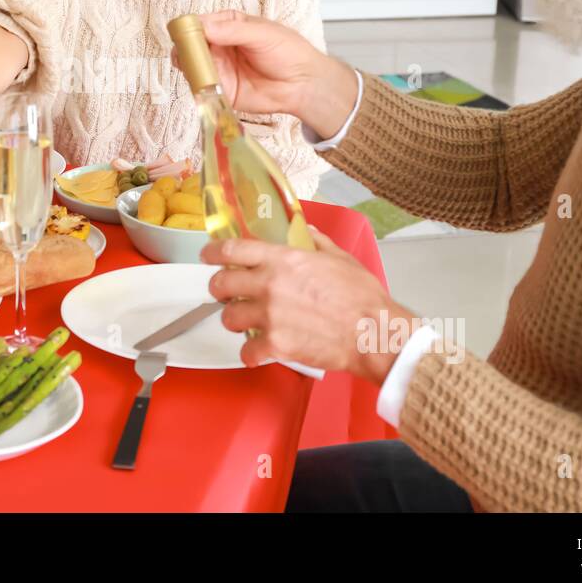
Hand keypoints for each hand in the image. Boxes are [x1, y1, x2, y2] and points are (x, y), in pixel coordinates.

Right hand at [184, 11, 356, 137]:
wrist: (303, 83)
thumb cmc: (287, 51)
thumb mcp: (262, 33)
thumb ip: (232, 30)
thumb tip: (203, 27)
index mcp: (228, 26)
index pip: (200, 23)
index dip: (190, 28)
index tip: (186, 34)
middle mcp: (219, 46)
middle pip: (190, 45)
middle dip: (184, 48)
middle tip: (186, 54)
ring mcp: (218, 69)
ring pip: (192, 66)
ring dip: (188, 67)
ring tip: (194, 68)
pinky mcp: (221, 90)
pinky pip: (202, 88)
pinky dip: (197, 86)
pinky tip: (201, 84)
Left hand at [200, 227, 414, 384]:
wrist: (373, 333)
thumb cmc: (362, 297)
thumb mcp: (340, 258)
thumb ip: (316, 241)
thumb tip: (304, 230)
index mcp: (283, 260)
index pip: (233, 249)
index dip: (213, 252)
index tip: (207, 255)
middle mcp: (270, 285)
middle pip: (222, 283)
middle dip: (219, 287)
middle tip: (225, 291)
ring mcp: (270, 316)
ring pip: (229, 318)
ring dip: (234, 319)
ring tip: (245, 321)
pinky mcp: (275, 345)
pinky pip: (246, 351)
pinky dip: (250, 353)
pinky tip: (257, 351)